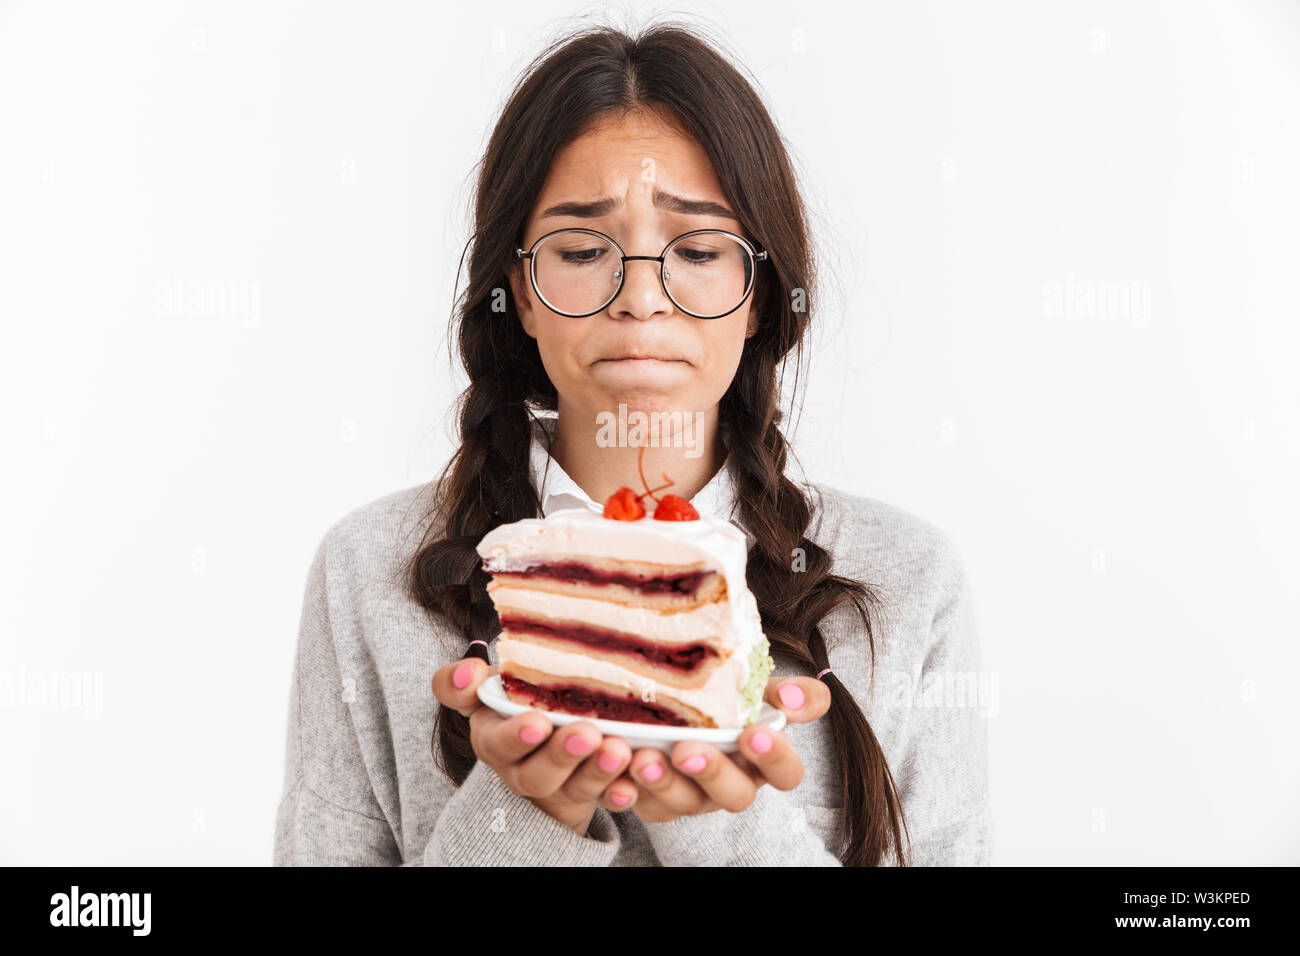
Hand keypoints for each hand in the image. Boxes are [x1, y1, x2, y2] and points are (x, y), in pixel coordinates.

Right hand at [431, 657, 638, 835]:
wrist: (548, 727)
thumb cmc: (515, 697)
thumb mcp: (485, 686)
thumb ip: (460, 681)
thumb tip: (467, 674)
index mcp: (495, 740)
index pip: (497, 743)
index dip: (515, 736)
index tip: (538, 723)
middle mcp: (524, 769)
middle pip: (539, 774)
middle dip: (563, 755)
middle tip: (587, 733)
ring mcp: (560, 786)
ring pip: (576, 788)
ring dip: (597, 772)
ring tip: (619, 750)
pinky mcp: (593, 794)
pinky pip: (607, 800)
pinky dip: (620, 792)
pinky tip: (633, 781)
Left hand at [624, 677, 831, 823]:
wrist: (670, 693)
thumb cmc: (725, 693)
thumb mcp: (758, 685)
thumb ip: (788, 691)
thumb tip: (796, 701)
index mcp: (763, 759)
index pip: (786, 772)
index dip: (774, 758)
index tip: (752, 732)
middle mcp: (731, 784)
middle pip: (735, 796)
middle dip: (712, 773)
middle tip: (687, 750)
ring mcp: (691, 796)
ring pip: (683, 803)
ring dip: (663, 783)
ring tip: (643, 757)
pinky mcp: (652, 800)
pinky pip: (639, 805)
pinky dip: (625, 791)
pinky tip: (615, 772)